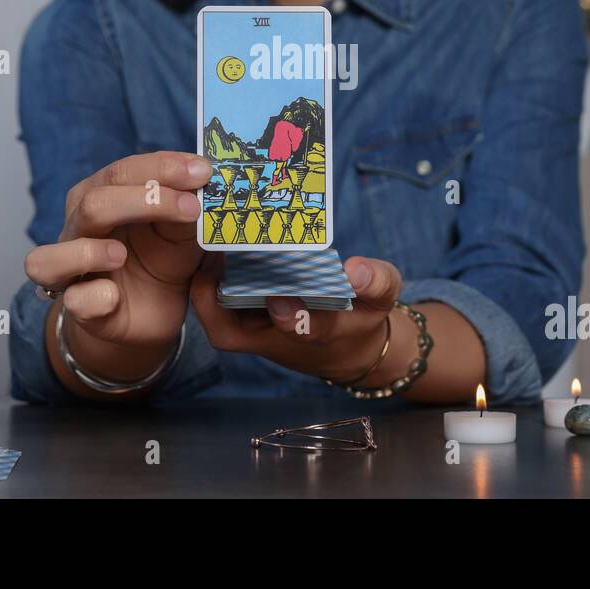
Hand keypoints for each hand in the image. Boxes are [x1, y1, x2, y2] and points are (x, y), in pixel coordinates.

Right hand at [23, 151, 212, 351]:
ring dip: (89, 252)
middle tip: (192, 208)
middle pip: (94, 203)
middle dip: (145, 200)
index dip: (162, 168)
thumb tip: (200, 176)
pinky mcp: (80, 307)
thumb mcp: (180, 226)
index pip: (122, 171)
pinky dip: (92, 299)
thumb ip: (185, 201)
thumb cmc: (161, 257)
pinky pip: (75, 301)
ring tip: (120, 254)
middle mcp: (79, 227)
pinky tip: (113, 297)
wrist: (154, 310)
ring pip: (52, 256)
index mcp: (101, 195)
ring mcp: (71, 270)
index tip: (202, 172)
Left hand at [190, 254, 404, 384]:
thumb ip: (377, 283)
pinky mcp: (245, 319)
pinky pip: (218, 306)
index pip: (300, 333)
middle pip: (233, 332)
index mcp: (316, 334)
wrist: (343, 346)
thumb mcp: (382, 300)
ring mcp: (257, 331)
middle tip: (217, 252)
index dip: (291, 317)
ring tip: (208, 242)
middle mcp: (277, 338)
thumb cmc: (360, 319)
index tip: (282, 297)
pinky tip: (212, 245)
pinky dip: (211, 279)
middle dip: (219, 297)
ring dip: (207, 285)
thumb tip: (358, 269)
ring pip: (218, 319)